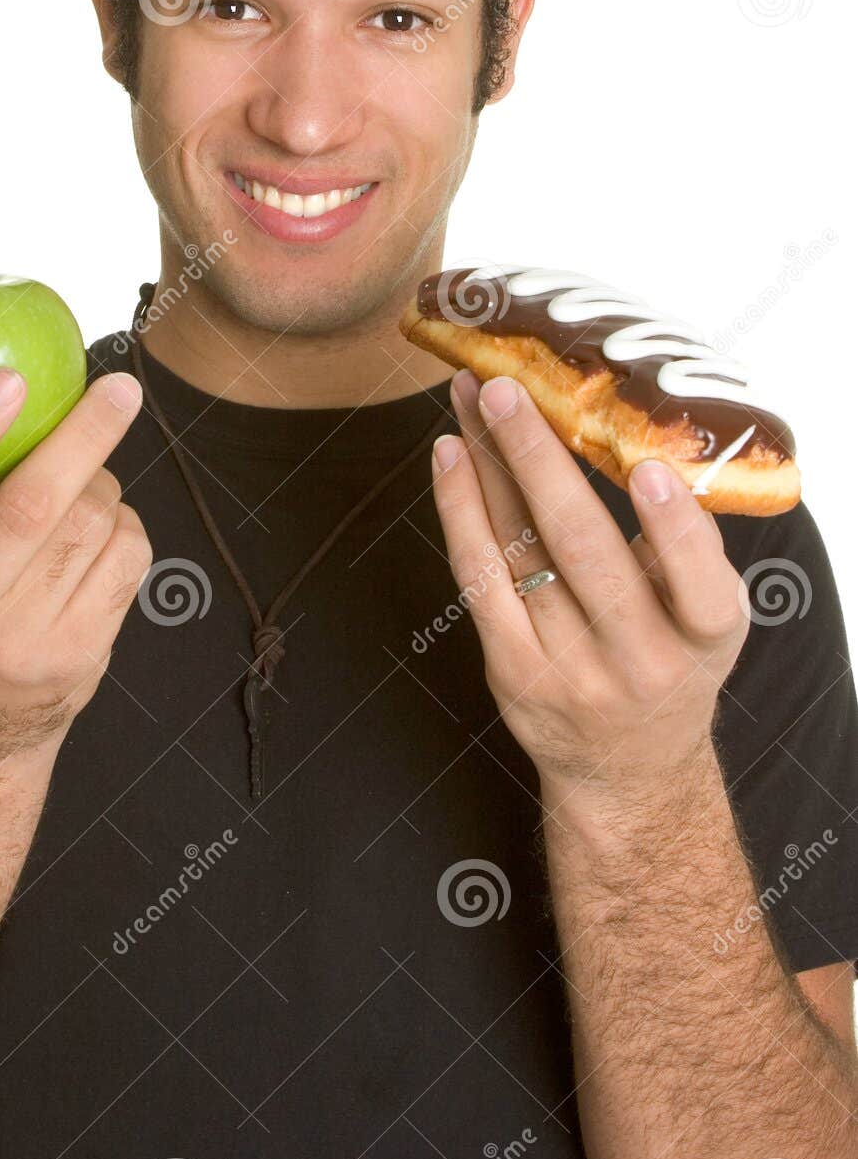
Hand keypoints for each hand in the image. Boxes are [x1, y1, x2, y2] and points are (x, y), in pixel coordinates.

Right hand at [0, 366, 151, 764]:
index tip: (8, 379)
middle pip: (33, 506)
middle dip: (84, 437)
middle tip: (120, 388)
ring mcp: (23, 639)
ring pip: (91, 525)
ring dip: (102, 485)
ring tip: (85, 483)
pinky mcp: (79, 654)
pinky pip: (127, 559)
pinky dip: (126, 526)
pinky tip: (104, 531)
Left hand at [430, 369, 750, 800]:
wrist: (627, 769)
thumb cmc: (672, 659)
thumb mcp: (707, 615)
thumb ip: (686, 547)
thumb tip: (636, 440)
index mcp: (706, 635)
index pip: (698, 583)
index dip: (674, 528)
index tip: (648, 468)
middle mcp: (640, 659)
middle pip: (582, 549)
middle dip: (537, 460)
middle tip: (505, 389)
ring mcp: (569, 670)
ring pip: (520, 549)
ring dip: (488, 464)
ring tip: (467, 397)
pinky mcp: (511, 671)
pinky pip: (478, 578)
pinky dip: (461, 510)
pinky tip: (451, 457)